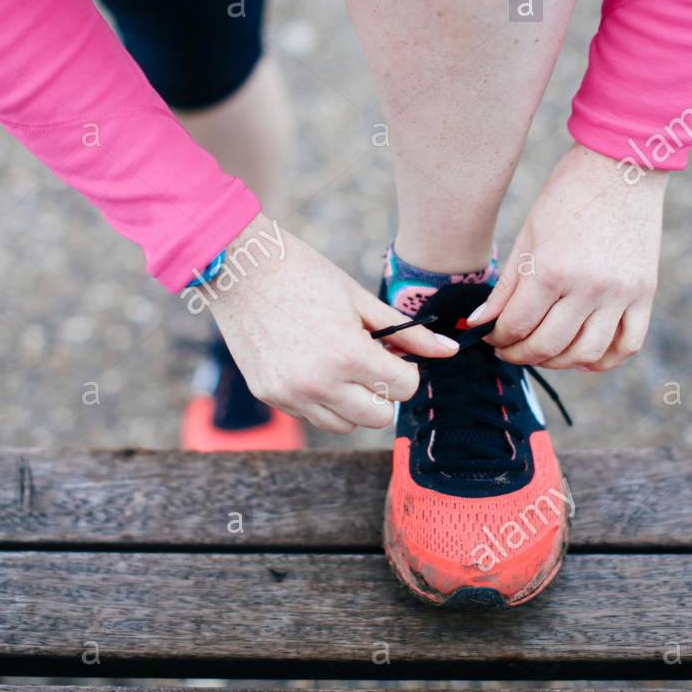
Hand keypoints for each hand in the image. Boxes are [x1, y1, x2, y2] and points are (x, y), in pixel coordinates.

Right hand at [207, 214, 458, 431]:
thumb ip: (407, 332)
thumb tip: (450, 350)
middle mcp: (318, 384)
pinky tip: (313, 365)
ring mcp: (290, 394)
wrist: (240, 268)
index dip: (405, 369)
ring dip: (354, 402)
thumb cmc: (305, 274)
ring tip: (341, 364)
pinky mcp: (269, 395)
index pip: (403, 389)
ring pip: (344, 424)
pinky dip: (321, 400)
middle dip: (384, 392)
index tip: (393, 353)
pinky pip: (311, 415)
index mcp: (348, 355)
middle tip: (371, 362)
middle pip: (378, 417)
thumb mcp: (361, 299)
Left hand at [471, 146, 664, 370]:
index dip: (498, 339)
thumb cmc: (567, 196)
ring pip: (586, 354)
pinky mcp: (645, 293)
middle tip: (510, 349)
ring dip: (558, 362)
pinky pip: (628, 345)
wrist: (621, 166)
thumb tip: (478, 324)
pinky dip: (604, 360)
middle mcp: (588, 288)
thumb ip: (506, 288)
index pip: (516, 325)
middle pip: (548, 346)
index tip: (492, 337)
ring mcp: (620, 294)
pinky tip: (583, 355)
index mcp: (551, 270)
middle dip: (520, 354)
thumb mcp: (528, 237)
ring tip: (543, 352)